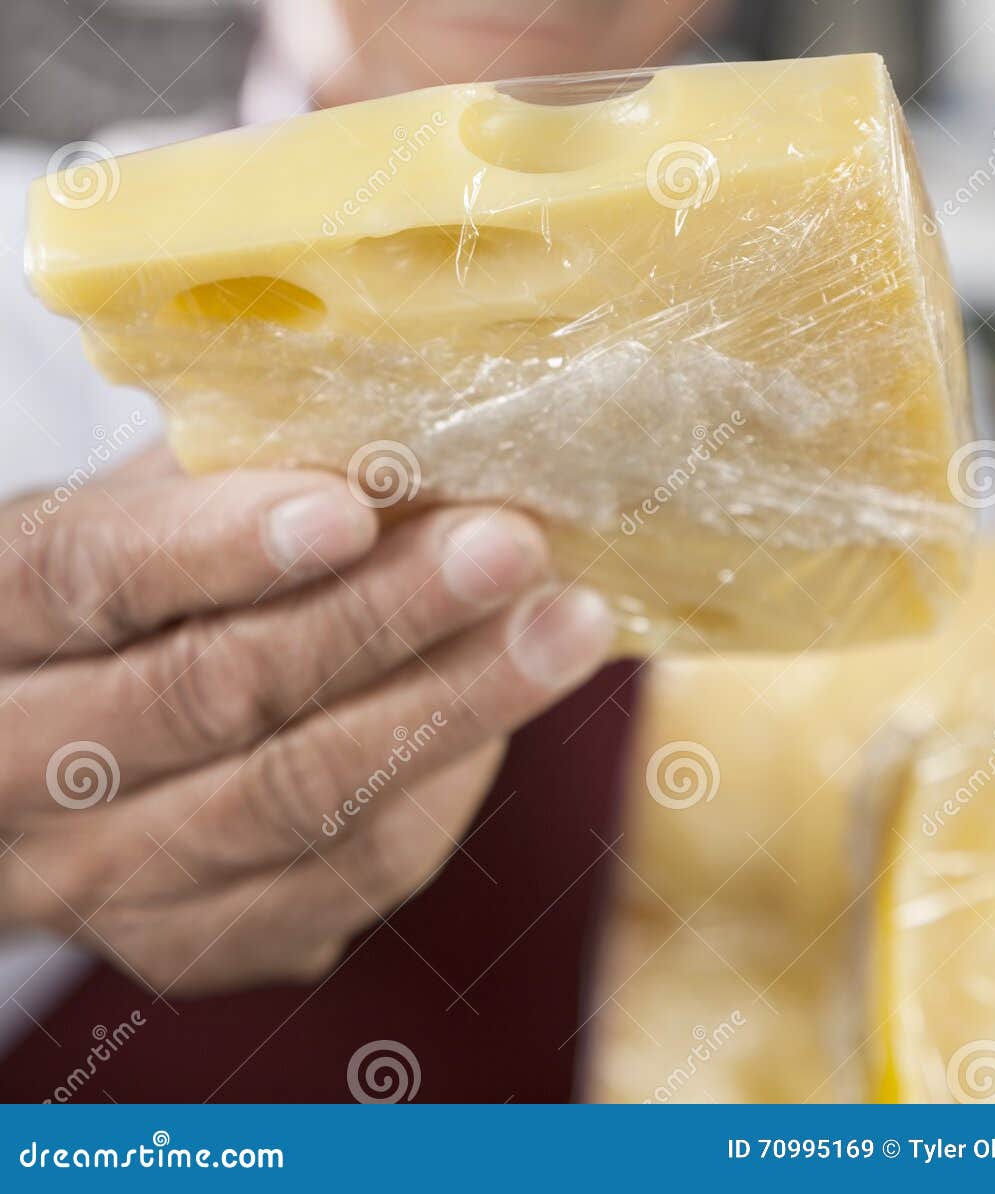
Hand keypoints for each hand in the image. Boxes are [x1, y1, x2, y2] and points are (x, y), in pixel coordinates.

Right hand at [0, 448, 612, 993]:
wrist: (50, 745)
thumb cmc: (124, 582)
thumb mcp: (144, 506)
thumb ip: (238, 474)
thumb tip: (409, 428)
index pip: (89, 578)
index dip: (219, 544)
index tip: (350, 506)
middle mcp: (20, 763)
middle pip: (206, 697)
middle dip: (378, 619)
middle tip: (512, 549)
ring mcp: (97, 877)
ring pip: (287, 806)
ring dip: (446, 712)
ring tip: (564, 628)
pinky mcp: (187, 943)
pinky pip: (335, 883)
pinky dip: (435, 790)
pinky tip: (508, 713)